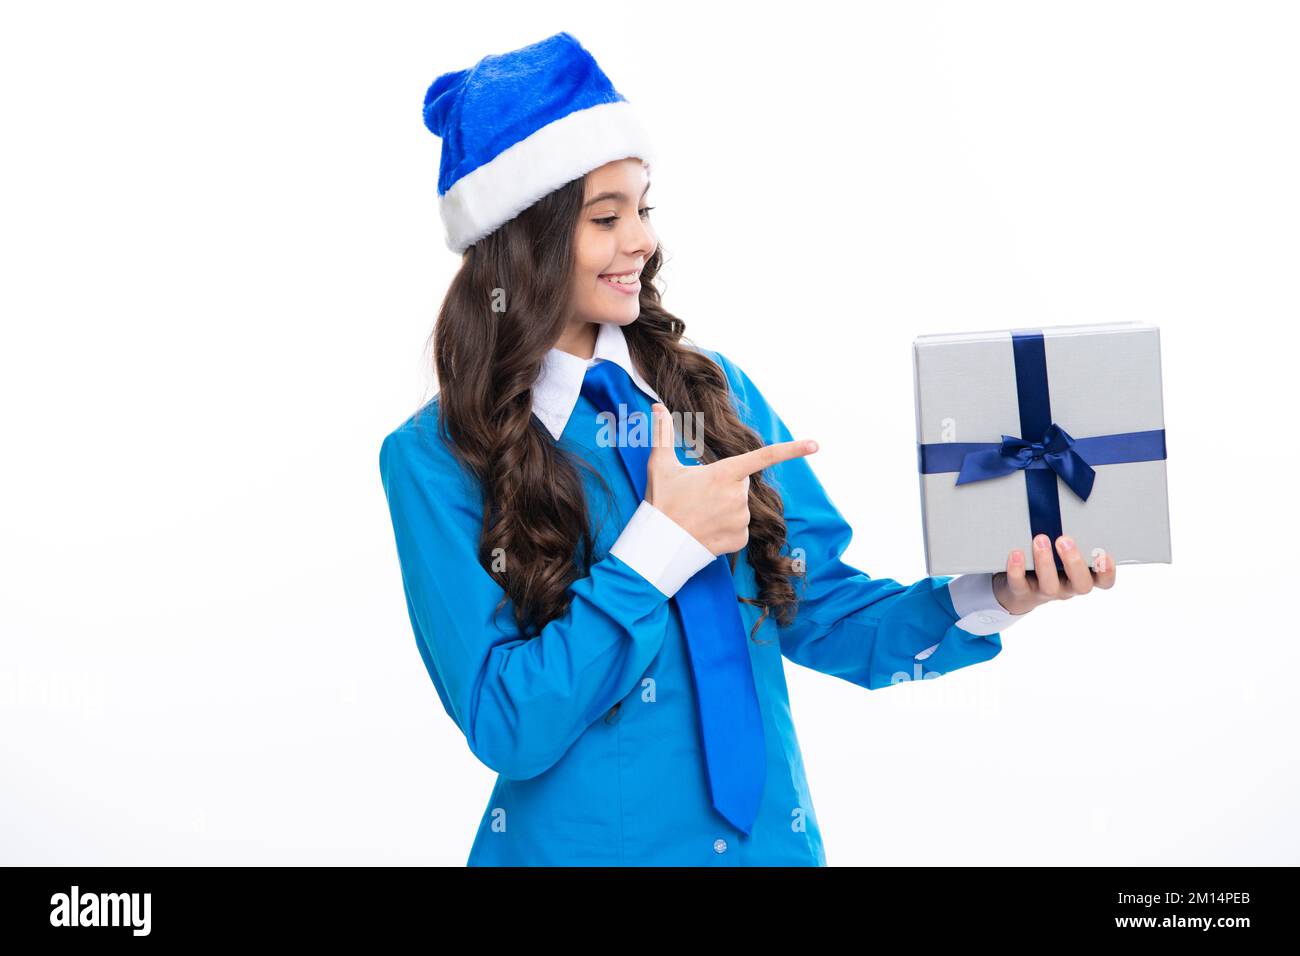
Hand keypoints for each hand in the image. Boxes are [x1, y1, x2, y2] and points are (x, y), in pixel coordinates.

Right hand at [644, 402, 817, 555]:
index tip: (815, 445)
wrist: (660, 545)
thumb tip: (657, 406)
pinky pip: (739, 528)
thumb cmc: (661, 502)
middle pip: (740, 484)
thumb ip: (663, 432)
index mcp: (725, 473)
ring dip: (725, 508)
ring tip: (701, 515)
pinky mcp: (740, 539)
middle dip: (725, 487)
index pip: (764, 457)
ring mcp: (741, 519)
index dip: (791, 449)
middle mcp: (738, 496)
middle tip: (698, 497)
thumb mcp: (661, 465)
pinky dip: (726, 528)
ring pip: (739, 506)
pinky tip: (708, 530)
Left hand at [992, 534, 1116, 614]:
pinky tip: (1016, 553)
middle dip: (1074, 562)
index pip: (1104, 581)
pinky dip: (1017, 570)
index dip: (1106, 571)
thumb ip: (1071, 535)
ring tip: (1040, 540)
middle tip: (1064, 540)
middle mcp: (1068, 587)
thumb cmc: (1047, 561)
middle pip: (1081, 585)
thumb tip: (1073, 500)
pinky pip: (1020, 585)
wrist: (1018, 590)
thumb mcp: (1062, 550)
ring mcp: (1045, 592)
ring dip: (1045, 562)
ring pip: (1050, 586)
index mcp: (1082, 576)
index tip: (1103, 554)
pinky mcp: (1022, 593)